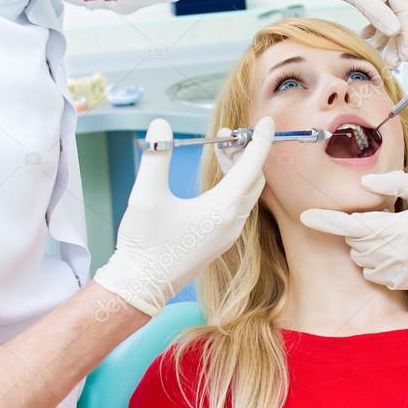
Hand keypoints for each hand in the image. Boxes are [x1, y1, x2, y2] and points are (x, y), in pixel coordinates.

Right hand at [93, 117, 273, 315]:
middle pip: (254, 178)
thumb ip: (156, 155)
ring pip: (247, 193)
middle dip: (246, 152)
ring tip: (219, 148)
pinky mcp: (221, 240)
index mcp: (221, 209)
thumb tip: (160, 124)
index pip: (251, 167)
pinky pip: (238, 206)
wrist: (140, 286)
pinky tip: (216, 176)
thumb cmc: (144, 244)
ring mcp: (229, 234)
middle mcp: (232, 222)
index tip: (267, 121)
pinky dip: (234, 185)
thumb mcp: (146, 195)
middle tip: (226, 134)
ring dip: (239, 168)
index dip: (260, 141)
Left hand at [262, 0, 407, 67]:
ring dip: (385, 38)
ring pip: (386, 18)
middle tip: (393, 64)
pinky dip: (373, 29)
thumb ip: (374, 10)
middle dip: (396, 40)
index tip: (405, 56)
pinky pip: (373, 15)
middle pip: (398, 15)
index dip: (407, 34)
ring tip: (381, 57)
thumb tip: (396, 31)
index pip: (405, 9)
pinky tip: (366, 39)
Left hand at [299, 171, 407, 289]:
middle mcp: (391, 254)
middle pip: (354, 241)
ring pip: (362, 259)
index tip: (306, 215)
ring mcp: (396, 272)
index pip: (350, 225)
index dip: (324, 220)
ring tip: (392, 234)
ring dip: (366, 246)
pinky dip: (377, 262)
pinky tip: (397, 251)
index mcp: (394, 229)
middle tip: (382, 217)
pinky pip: (375, 274)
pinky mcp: (403, 283)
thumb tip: (365, 183)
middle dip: (358, 228)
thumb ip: (391, 183)